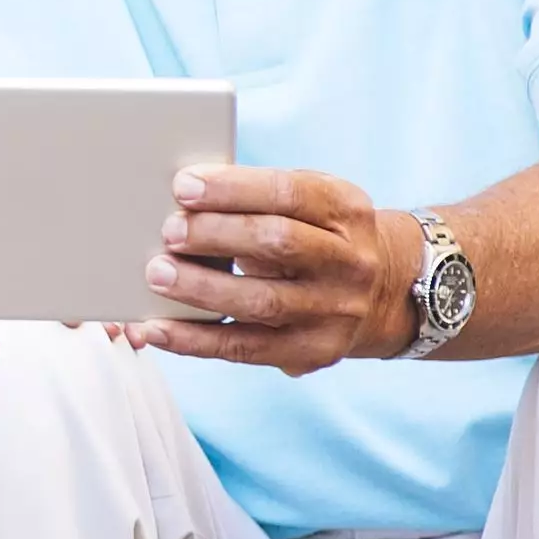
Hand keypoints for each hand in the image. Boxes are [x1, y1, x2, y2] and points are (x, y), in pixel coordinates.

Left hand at [123, 165, 416, 378]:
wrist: (382, 293)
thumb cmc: (317, 234)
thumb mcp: (311, 202)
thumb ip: (260, 197)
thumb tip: (181, 198)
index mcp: (346, 210)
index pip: (289, 192)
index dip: (233, 189)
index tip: (183, 186)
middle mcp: (350, 262)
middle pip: (278, 243)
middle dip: (216, 235)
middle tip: (169, 231)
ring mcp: (336, 311)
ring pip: (261, 301)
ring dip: (201, 288)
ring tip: (157, 274)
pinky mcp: (314, 352)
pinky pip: (245, 349)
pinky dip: (194, 340)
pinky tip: (156, 330)